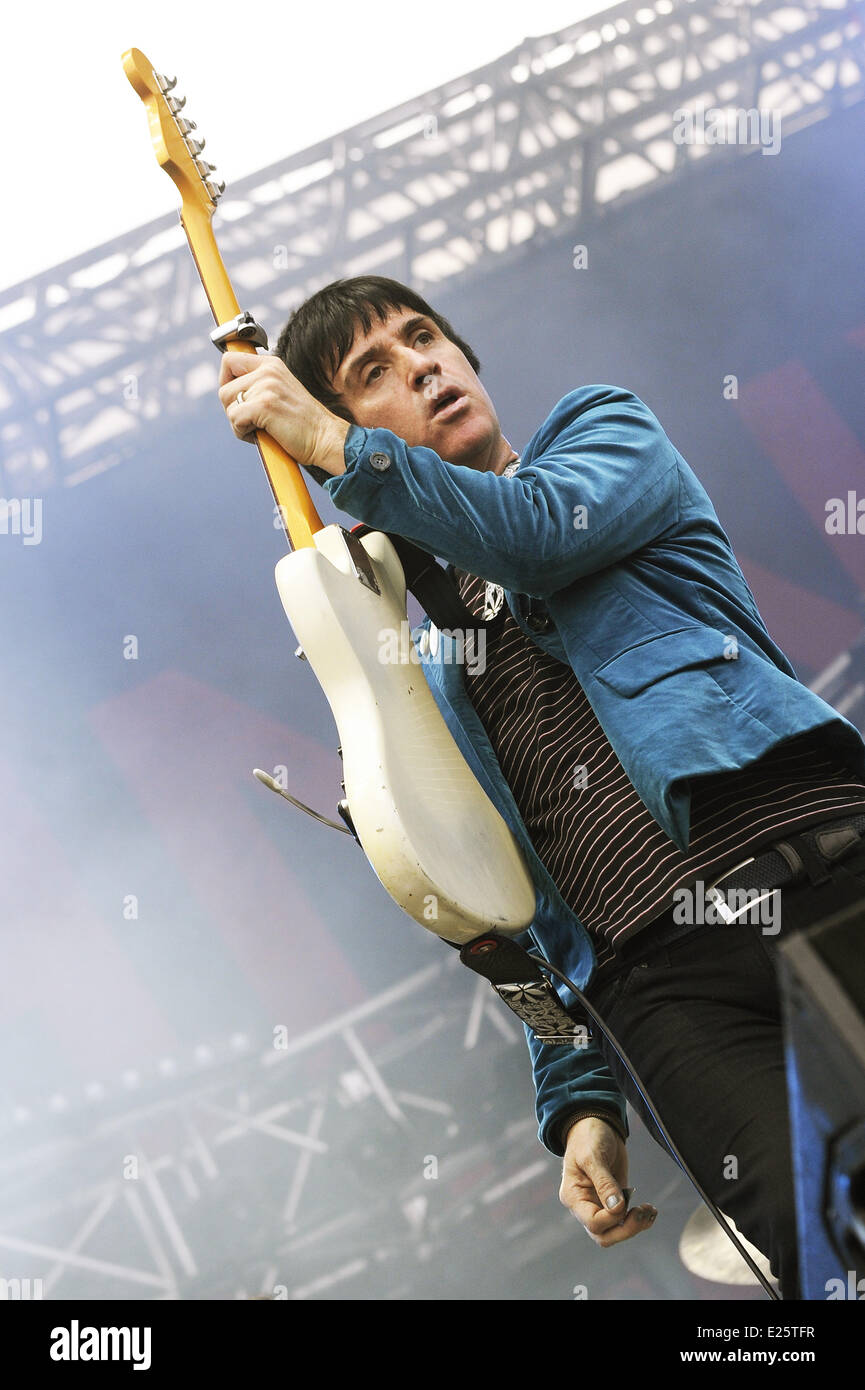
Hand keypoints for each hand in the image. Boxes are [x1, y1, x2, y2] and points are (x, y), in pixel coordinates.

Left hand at [217, 351, 348, 476]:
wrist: (326, 439)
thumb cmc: (303, 424)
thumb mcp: (280, 393)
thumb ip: (259, 385)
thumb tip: (228, 389)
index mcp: (271, 365)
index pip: (229, 360)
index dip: (225, 381)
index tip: (236, 398)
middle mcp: (268, 371)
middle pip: (224, 388)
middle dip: (233, 409)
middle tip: (254, 421)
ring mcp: (266, 386)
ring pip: (228, 405)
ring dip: (239, 423)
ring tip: (261, 428)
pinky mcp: (264, 405)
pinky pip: (234, 419)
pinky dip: (243, 433)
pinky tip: (262, 435)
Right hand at [559, 1116, 656, 1245]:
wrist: (594, 1124)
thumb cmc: (587, 1137)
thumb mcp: (592, 1156)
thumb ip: (604, 1182)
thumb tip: (617, 1208)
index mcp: (574, 1197)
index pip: (594, 1223)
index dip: (613, 1217)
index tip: (626, 1198)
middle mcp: (585, 1206)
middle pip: (604, 1236)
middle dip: (626, 1229)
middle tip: (643, 1212)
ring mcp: (599, 1205)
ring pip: (616, 1232)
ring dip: (636, 1226)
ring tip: (650, 1211)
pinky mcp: (614, 1201)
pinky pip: (625, 1220)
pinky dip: (639, 1219)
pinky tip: (650, 1210)